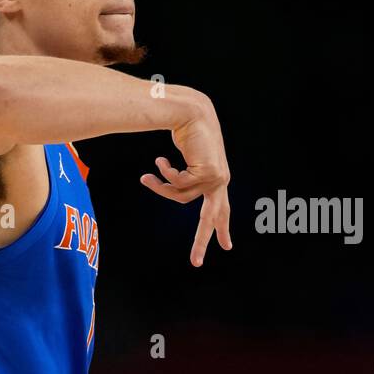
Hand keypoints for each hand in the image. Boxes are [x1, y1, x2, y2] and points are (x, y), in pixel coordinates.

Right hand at [138, 96, 232, 266]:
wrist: (192, 110)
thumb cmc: (187, 130)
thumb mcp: (185, 159)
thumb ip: (184, 178)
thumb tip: (170, 187)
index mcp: (217, 180)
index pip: (222, 208)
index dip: (223, 227)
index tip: (227, 245)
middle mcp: (220, 182)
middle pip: (211, 218)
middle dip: (202, 241)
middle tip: (196, 262)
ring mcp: (216, 178)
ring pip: (181, 198)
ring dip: (160, 187)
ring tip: (147, 176)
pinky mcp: (209, 173)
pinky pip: (177, 185)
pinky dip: (164, 174)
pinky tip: (159, 161)